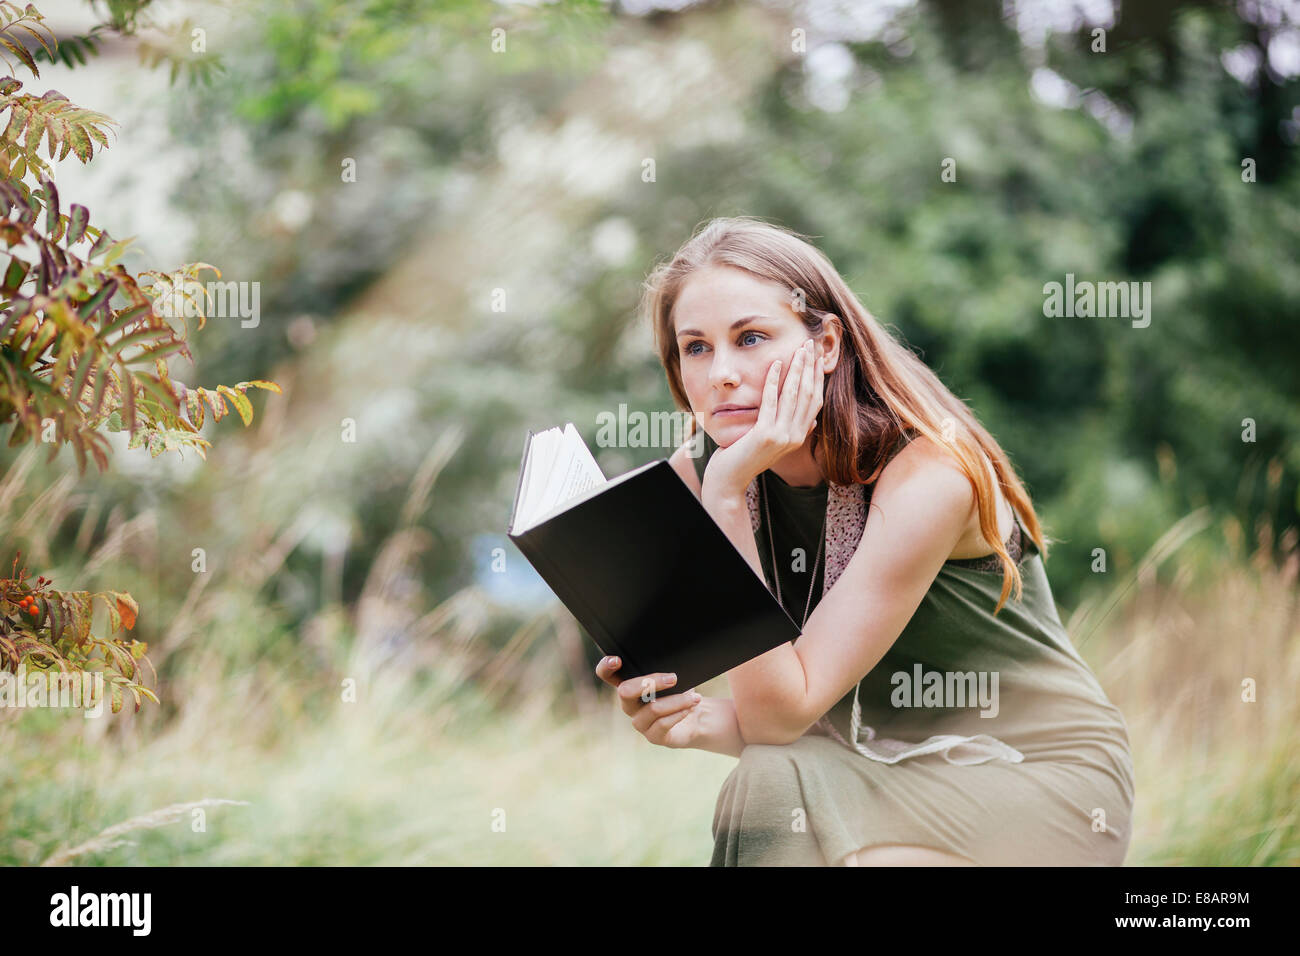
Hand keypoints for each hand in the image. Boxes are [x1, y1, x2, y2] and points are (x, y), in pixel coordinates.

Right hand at [595, 655, 703, 748]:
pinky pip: (663, 723)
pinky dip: (680, 712)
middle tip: (674, 678)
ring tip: (695, 697)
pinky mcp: (653, 736)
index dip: (606, 667)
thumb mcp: (672, 678)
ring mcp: (639, 722)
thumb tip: (668, 668)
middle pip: (625, 691)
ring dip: (677, 700)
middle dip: (651, 682)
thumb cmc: (680, 692)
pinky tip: (691, 707)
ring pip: (653, 708)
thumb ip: (663, 670)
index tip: (617, 660)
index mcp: (629, 686)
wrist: (696, 718)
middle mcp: (629, 705)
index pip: (606, 674)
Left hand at [703, 338, 824, 499]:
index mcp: (799, 436)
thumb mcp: (774, 442)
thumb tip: (814, 420)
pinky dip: (773, 381)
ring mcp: (781, 437)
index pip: (816, 400)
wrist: (729, 480)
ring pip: (794, 396)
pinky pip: (771, 402)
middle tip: (810, 343)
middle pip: (809, 394)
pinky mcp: (765, 436)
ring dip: (796, 369)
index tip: (817, 356)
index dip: (818, 377)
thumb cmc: (746, 456)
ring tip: (798, 349)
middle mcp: (795, 436)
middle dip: (810, 367)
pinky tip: (774, 364)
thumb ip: (793, 430)